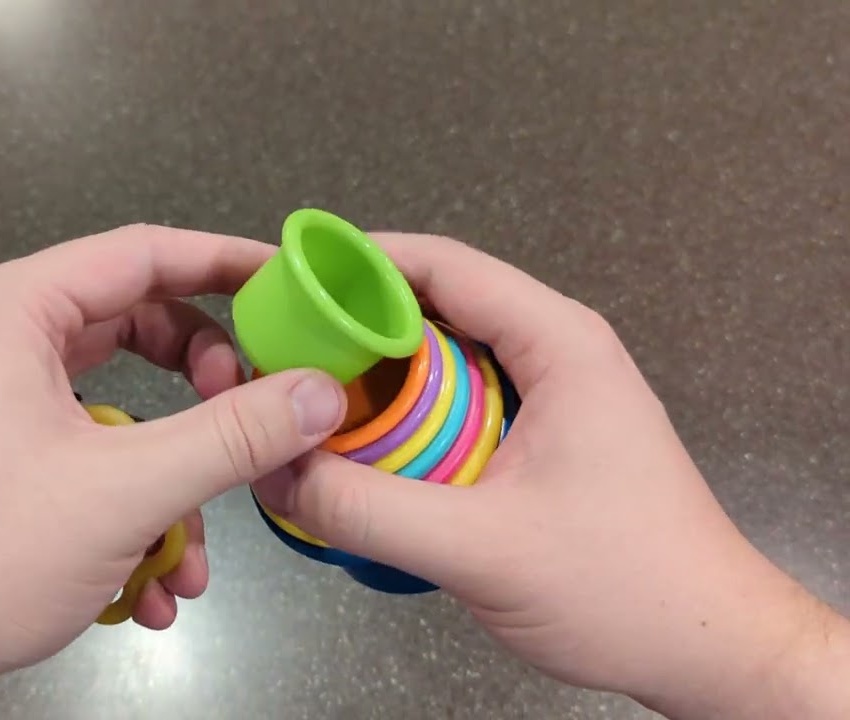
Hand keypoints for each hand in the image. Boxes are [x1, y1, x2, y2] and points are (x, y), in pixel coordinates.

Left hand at [0, 226, 346, 709]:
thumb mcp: (126, 490)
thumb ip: (233, 434)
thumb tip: (324, 392)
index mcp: (18, 309)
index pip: (145, 252)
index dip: (229, 263)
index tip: (299, 290)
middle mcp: (6, 340)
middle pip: (141, 326)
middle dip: (208, 383)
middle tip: (259, 418)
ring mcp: (2, 404)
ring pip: (126, 409)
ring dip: (176, 477)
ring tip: (198, 551)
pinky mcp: (6, 462)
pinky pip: (94, 461)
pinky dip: (135, 512)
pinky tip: (156, 587)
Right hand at [253, 233, 849, 718]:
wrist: (709, 649)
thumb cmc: (617, 585)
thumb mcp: (477, 547)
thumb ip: (364, 506)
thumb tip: (270, 470)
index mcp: (557, 343)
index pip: (443, 266)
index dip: (357, 265)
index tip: (282, 285)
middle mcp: (555, 351)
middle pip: (437, 307)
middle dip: (354, 327)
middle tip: (276, 359)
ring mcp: (554, 395)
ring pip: (445, 360)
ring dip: (377, 378)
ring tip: (304, 406)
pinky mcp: (545, 439)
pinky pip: (458, 406)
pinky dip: (406, 418)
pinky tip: (361, 452)